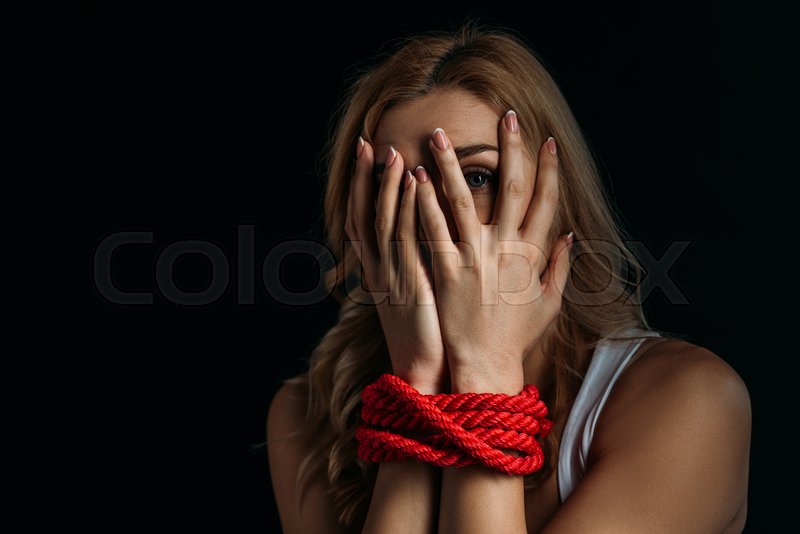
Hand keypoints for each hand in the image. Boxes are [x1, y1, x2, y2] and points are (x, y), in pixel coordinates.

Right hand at [345, 138, 446, 393]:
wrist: (423, 373)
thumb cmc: (425, 336)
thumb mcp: (413, 296)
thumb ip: (415, 265)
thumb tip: (427, 239)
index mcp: (378, 271)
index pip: (364, 220)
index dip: (363, 189)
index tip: (368, 158)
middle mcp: (379, 269)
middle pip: (366, 214)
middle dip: (367, 178)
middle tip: (368, 143)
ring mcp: (392, 275)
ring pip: (385, 221)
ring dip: (388, 186)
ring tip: (393, 153)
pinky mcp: (411, 282)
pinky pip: (408, 238)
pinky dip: (409, 208)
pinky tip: (415, 184)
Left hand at [415, 114, 572, 393]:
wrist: (485, 365)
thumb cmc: (516, 337)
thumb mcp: (549, 304)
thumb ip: (560, 267)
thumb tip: (570, 236)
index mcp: (533, 255)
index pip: (545, 202)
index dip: (548, 170)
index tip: (545, 141)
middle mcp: (507, 250)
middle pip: (512, 189)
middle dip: (510, 150)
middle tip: (505, 116)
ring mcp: (476, 258)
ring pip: (465, 201)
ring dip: (453, 165)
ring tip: (439, 136)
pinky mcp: (447, 270)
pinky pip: (434, 229)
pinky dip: (425, 201)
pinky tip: (415, 177)